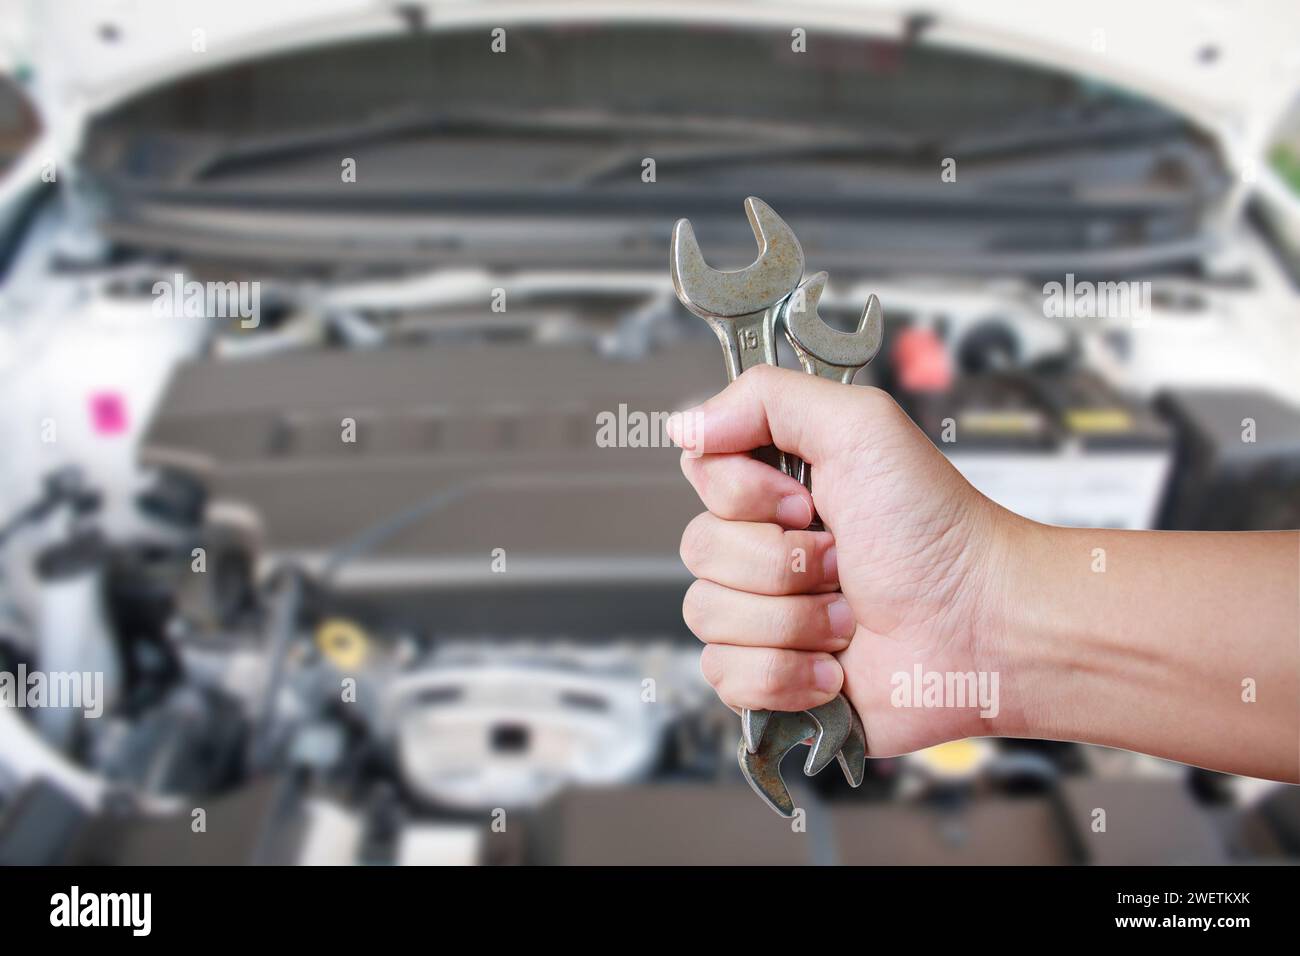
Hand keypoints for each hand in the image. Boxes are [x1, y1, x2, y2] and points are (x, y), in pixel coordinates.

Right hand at [670, 365, 1013, 756]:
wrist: (982, 629)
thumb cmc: (939, 532)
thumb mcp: (861, 427)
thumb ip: (766, 398)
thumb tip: (684, 424)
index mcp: (778, 485)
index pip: (700, 475)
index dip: (745, 494)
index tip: (805, 501)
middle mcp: (767, 546)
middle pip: (698, 548)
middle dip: (781, 563)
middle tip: (843, 562)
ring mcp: (766, 614)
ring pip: (707, 615)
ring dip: (791, 620)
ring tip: (848, 616)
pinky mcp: (773, 677)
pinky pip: (725, 675)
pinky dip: (786, 673)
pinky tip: (834, 665)